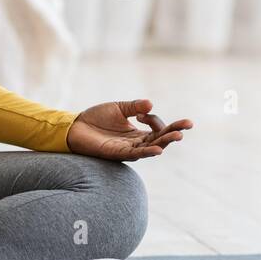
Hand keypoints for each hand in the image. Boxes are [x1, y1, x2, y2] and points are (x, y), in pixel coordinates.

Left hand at [65, 98, 192, 160]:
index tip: (144, 112)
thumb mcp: (119, 108)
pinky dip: (147, 152)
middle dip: (173, 132)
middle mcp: (135, 143)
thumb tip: (151, 104)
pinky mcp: (116, 153)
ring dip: (164, 141)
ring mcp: (127, 149)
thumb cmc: (95, 118)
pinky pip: (135, 154)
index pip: (157, 129)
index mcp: (137, 133)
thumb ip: (134, 107)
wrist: (74, 127)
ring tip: (177, 136)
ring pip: (151, 147)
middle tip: (186, 126)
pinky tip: (158, 149)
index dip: (156, 120)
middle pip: (159, 139)